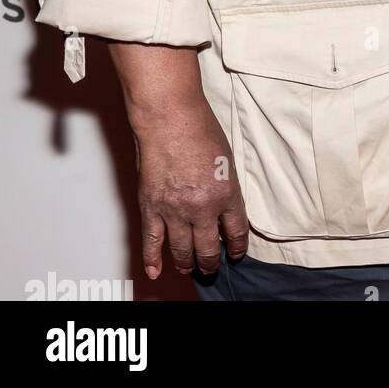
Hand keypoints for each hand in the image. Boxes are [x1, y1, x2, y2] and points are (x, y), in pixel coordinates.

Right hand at [107, 40, 249, 278]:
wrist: (169, 116)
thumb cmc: (198, 128)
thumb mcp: (227, 158)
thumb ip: (225, 186)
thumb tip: (223, 206)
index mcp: (226, 193)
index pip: (235, 232)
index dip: (236, 247)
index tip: (235, 254)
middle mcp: (202, 207)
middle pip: (208, 248)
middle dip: (212, 262)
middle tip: (212, 267)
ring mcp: (174, 210)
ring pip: (182, 251)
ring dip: (187, 264)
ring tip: (190, 269)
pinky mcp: (151, 207)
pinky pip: (151, 242)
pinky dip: (153, 260)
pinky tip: (157, 271)